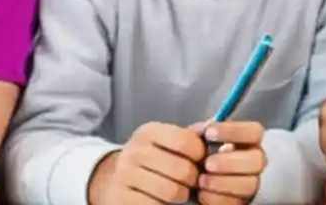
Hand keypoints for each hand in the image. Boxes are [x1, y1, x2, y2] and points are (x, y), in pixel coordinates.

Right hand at [88, 121, 204, 203]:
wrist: (111, 178)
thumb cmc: (151, 158)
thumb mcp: (166, 140)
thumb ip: (191, 135)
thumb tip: (213, 128)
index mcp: (149, 132)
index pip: (186, 141)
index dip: (201, 154)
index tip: (201, 160)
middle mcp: (135, 152)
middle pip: (182, 170)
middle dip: (194, 179)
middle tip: (193, 181)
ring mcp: (125, 176)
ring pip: (171, 192)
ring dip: (182, 196)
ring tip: (181, 192)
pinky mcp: (121, 198)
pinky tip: (164, 201)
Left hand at [197, 121, 266, 204]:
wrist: (198, 180)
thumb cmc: (203, 154)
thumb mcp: (201, 140)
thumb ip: (202, 133)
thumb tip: (201, 129)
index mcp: (250, 141)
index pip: (254, 131)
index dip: (233, 131)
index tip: (209, 133)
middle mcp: (255, 162)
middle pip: (257, 160)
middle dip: (230, 162)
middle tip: (208, 163)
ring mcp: (251, 183)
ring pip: (249, 184)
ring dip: (223, 182)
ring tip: (202, 180)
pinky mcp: (241, 202)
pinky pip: (235, 203)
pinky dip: (216, 199)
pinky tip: (202, 194)